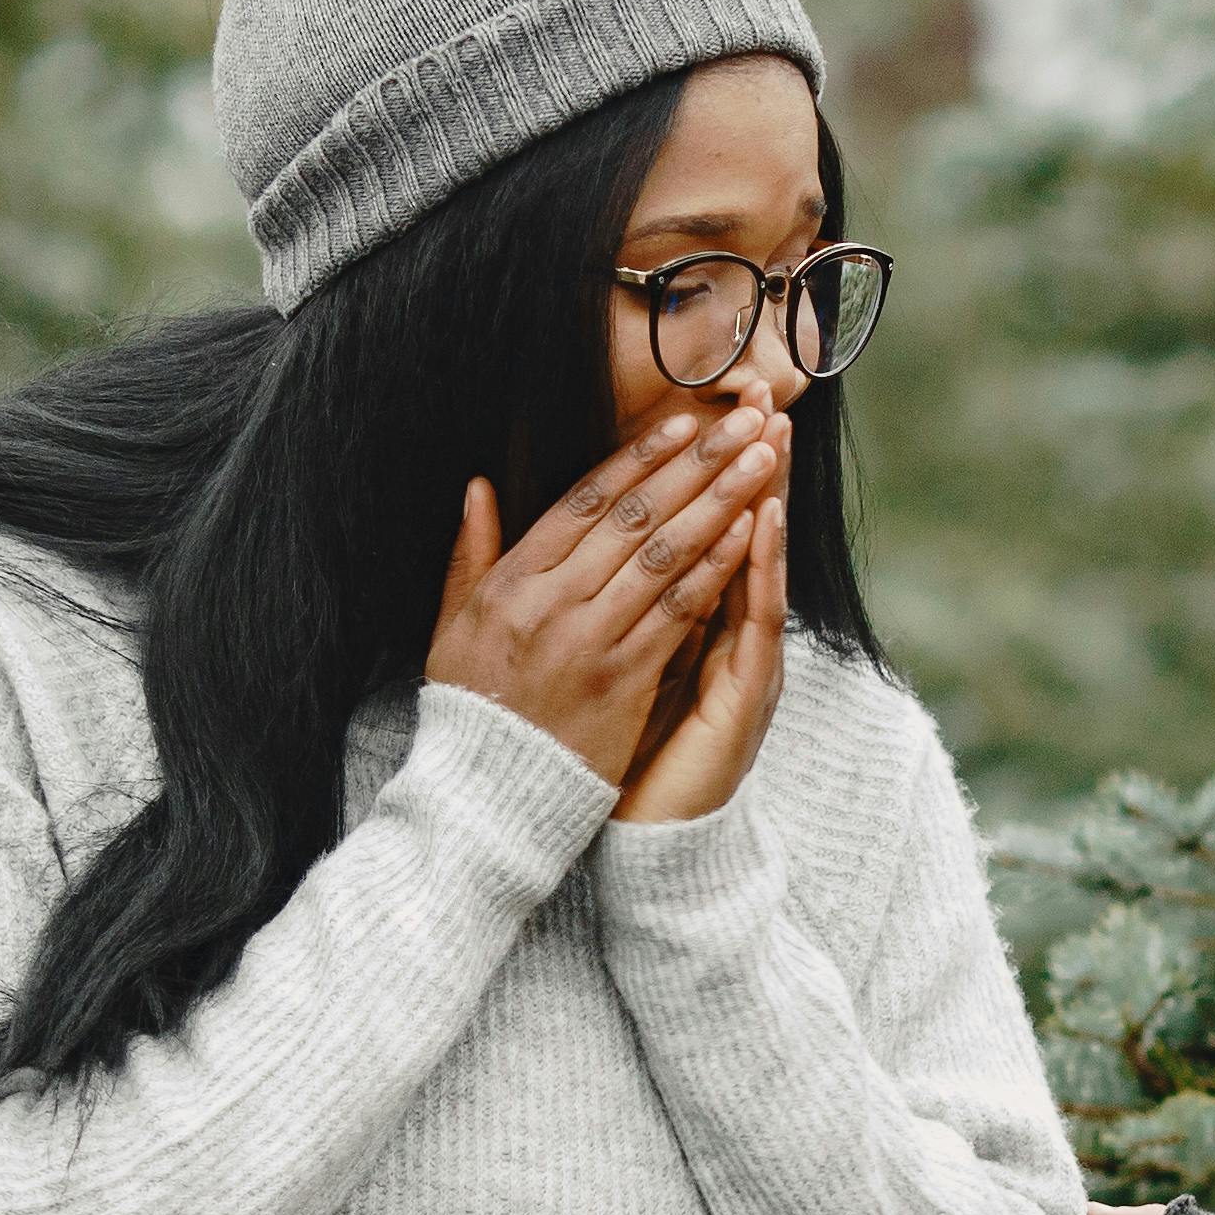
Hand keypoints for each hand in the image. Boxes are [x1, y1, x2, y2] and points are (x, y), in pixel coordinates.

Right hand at [425, 408, 783, 783]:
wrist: (487, 795)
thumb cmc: (474, 708)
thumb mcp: (454, 627)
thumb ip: (472, 556)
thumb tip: (480, 488)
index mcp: (510, 582)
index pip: (585, 502)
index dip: (639, 457)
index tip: (684, 420)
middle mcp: (550, 603)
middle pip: (635, 517)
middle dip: (696, 463)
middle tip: (743, 421)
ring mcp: (589, 641)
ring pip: (664, 556)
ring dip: (719, 502)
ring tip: (761, 462)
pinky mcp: (623, 681)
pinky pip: (678, 613)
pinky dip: (716, 569)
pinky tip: (749, 534)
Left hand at [615, 430, 790, 823]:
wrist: (648, 845)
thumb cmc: (621, 761)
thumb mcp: (608, 670)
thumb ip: (606, 608)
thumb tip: (587, 550)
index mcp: (686, 623)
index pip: (696, 533)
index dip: (696, 473)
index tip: (697, 408)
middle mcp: (724, 635)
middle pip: (736, 535)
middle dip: (739, 466)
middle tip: (752, 398)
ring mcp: (744, 662)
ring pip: (756, 565)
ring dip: (763, 498)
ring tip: (768, 436)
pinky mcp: (748, 695)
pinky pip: (758, 620)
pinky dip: (760, 567)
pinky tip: (763, 520)